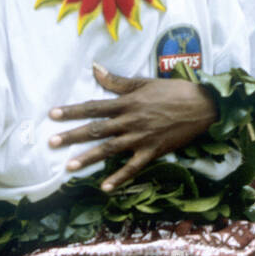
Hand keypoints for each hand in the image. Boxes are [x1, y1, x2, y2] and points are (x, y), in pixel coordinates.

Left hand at [48, 63, 216, 191]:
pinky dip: (120, 178)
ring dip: (88, 158)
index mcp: (127, 103)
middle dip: (72, 136)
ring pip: (110, 149)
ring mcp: (141, 137)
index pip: (94, 107)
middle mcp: (130, 121)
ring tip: (69, 166)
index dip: (72, 111)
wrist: (203, 106)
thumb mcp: (144, 82)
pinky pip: (134, 167)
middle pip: (96, 129)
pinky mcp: (153, 151)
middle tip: (51, 143)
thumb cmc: (174, 91)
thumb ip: (117, 80)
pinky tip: (105, 187)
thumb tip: (94, 67)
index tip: (52, 115)